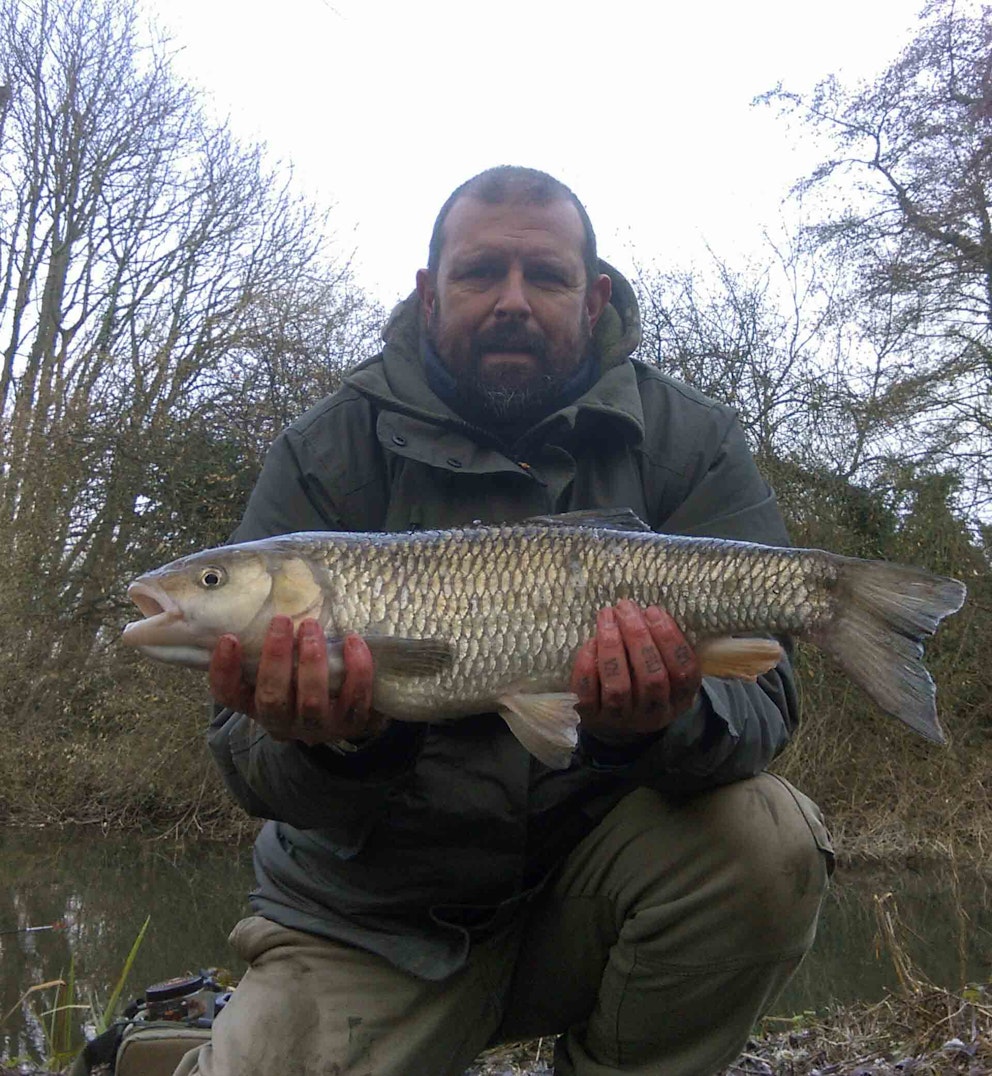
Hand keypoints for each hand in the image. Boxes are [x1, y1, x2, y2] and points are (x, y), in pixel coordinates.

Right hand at [209, 615, 385, 745]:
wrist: (349, 718)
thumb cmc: (304, 684)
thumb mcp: (281, 672)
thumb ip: (269, 648)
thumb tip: (262, 600)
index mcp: (256, 706)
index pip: (228, 695)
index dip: (224, 670)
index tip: (229, 638)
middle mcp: (284, 722)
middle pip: (271, 698)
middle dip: (276, 657)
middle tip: (282, 621)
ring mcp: (318, 727)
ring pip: (311, 701)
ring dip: (311, 661)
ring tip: (312, 626)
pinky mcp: (351, 723)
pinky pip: (354, 697)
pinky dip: (355, 668)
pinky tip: (353, 641)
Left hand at [570, 600, 700, 742]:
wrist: (615, 724)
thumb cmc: (642, 682)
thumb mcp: (664, 669)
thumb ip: (662, 646)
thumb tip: (646, 612)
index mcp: (679, 699)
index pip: (684, 671)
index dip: (670, 639)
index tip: (653, 610)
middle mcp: (654, 713)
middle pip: (652, 677)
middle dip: (638, 637)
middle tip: (625, 607)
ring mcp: (622, 719)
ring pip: (619, 686)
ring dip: (612, 647)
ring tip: (607, 617)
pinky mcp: (592, 718)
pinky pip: (589, 693)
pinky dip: (588, 665)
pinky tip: (590, 641)